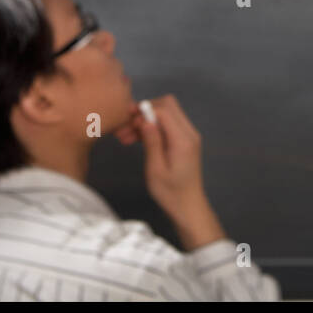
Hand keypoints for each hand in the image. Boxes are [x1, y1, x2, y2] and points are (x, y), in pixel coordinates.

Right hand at [130, 94, 208, 217]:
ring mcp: (187, 136)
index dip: (145, 111)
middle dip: (144, 112)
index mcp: (183, 140)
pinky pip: (167, 126)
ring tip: (123, 136)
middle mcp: (189, 133)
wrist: (187, 206)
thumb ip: (152, 142)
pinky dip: (151, 129)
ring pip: (165, 116)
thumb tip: (144, 120)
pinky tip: (133, 139)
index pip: (165, 111)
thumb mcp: (156, 169)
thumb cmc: (170, 193)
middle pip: (167, 106)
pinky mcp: (183, 142)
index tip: (128, 121)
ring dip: (145, 121)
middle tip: (124, 126)